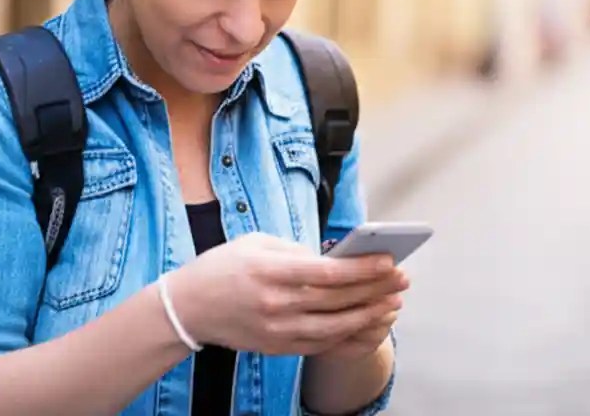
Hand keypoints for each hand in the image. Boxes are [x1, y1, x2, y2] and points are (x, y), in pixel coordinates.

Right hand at [165, 232, 409, 355]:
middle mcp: (277, 303)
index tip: (389, 261)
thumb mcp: (256, 243)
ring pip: (335, 327)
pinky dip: (349, 337)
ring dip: (369, 316)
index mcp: (272, 271)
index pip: (328, 272)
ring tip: (393, 304)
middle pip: (338, 300)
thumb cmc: (222, 267)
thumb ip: (296, 250)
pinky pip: (321, 345)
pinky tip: (368, 326)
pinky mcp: (277, 346)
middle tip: (402, 279)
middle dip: (375, 289)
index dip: (363, 269)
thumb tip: (335, 259)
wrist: (187, 308)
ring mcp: (277, 329)